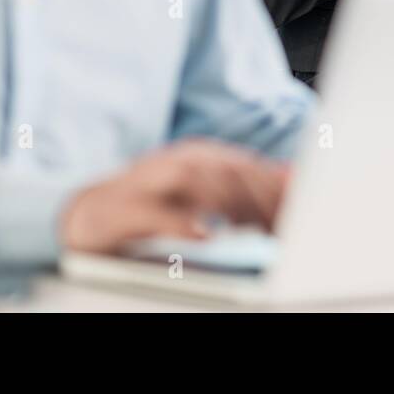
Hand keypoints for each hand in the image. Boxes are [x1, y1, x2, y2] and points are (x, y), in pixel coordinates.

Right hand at [61, 139, 289, 253]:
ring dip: (231, 206)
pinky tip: (205, 235)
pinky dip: (183, 223)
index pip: (248, 166)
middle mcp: (179, 162)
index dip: (276, 186)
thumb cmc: (154, 208)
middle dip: (262, 197)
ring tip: (258, 227)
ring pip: (197, 186)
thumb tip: (294, 176)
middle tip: (286, 223)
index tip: (303, 208)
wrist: (90, 216)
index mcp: (202, 158)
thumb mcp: (202, 196)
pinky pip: (158, 214)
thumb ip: (243, 188)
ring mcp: (150, 182)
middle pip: (229, 172)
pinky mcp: (126, 209)